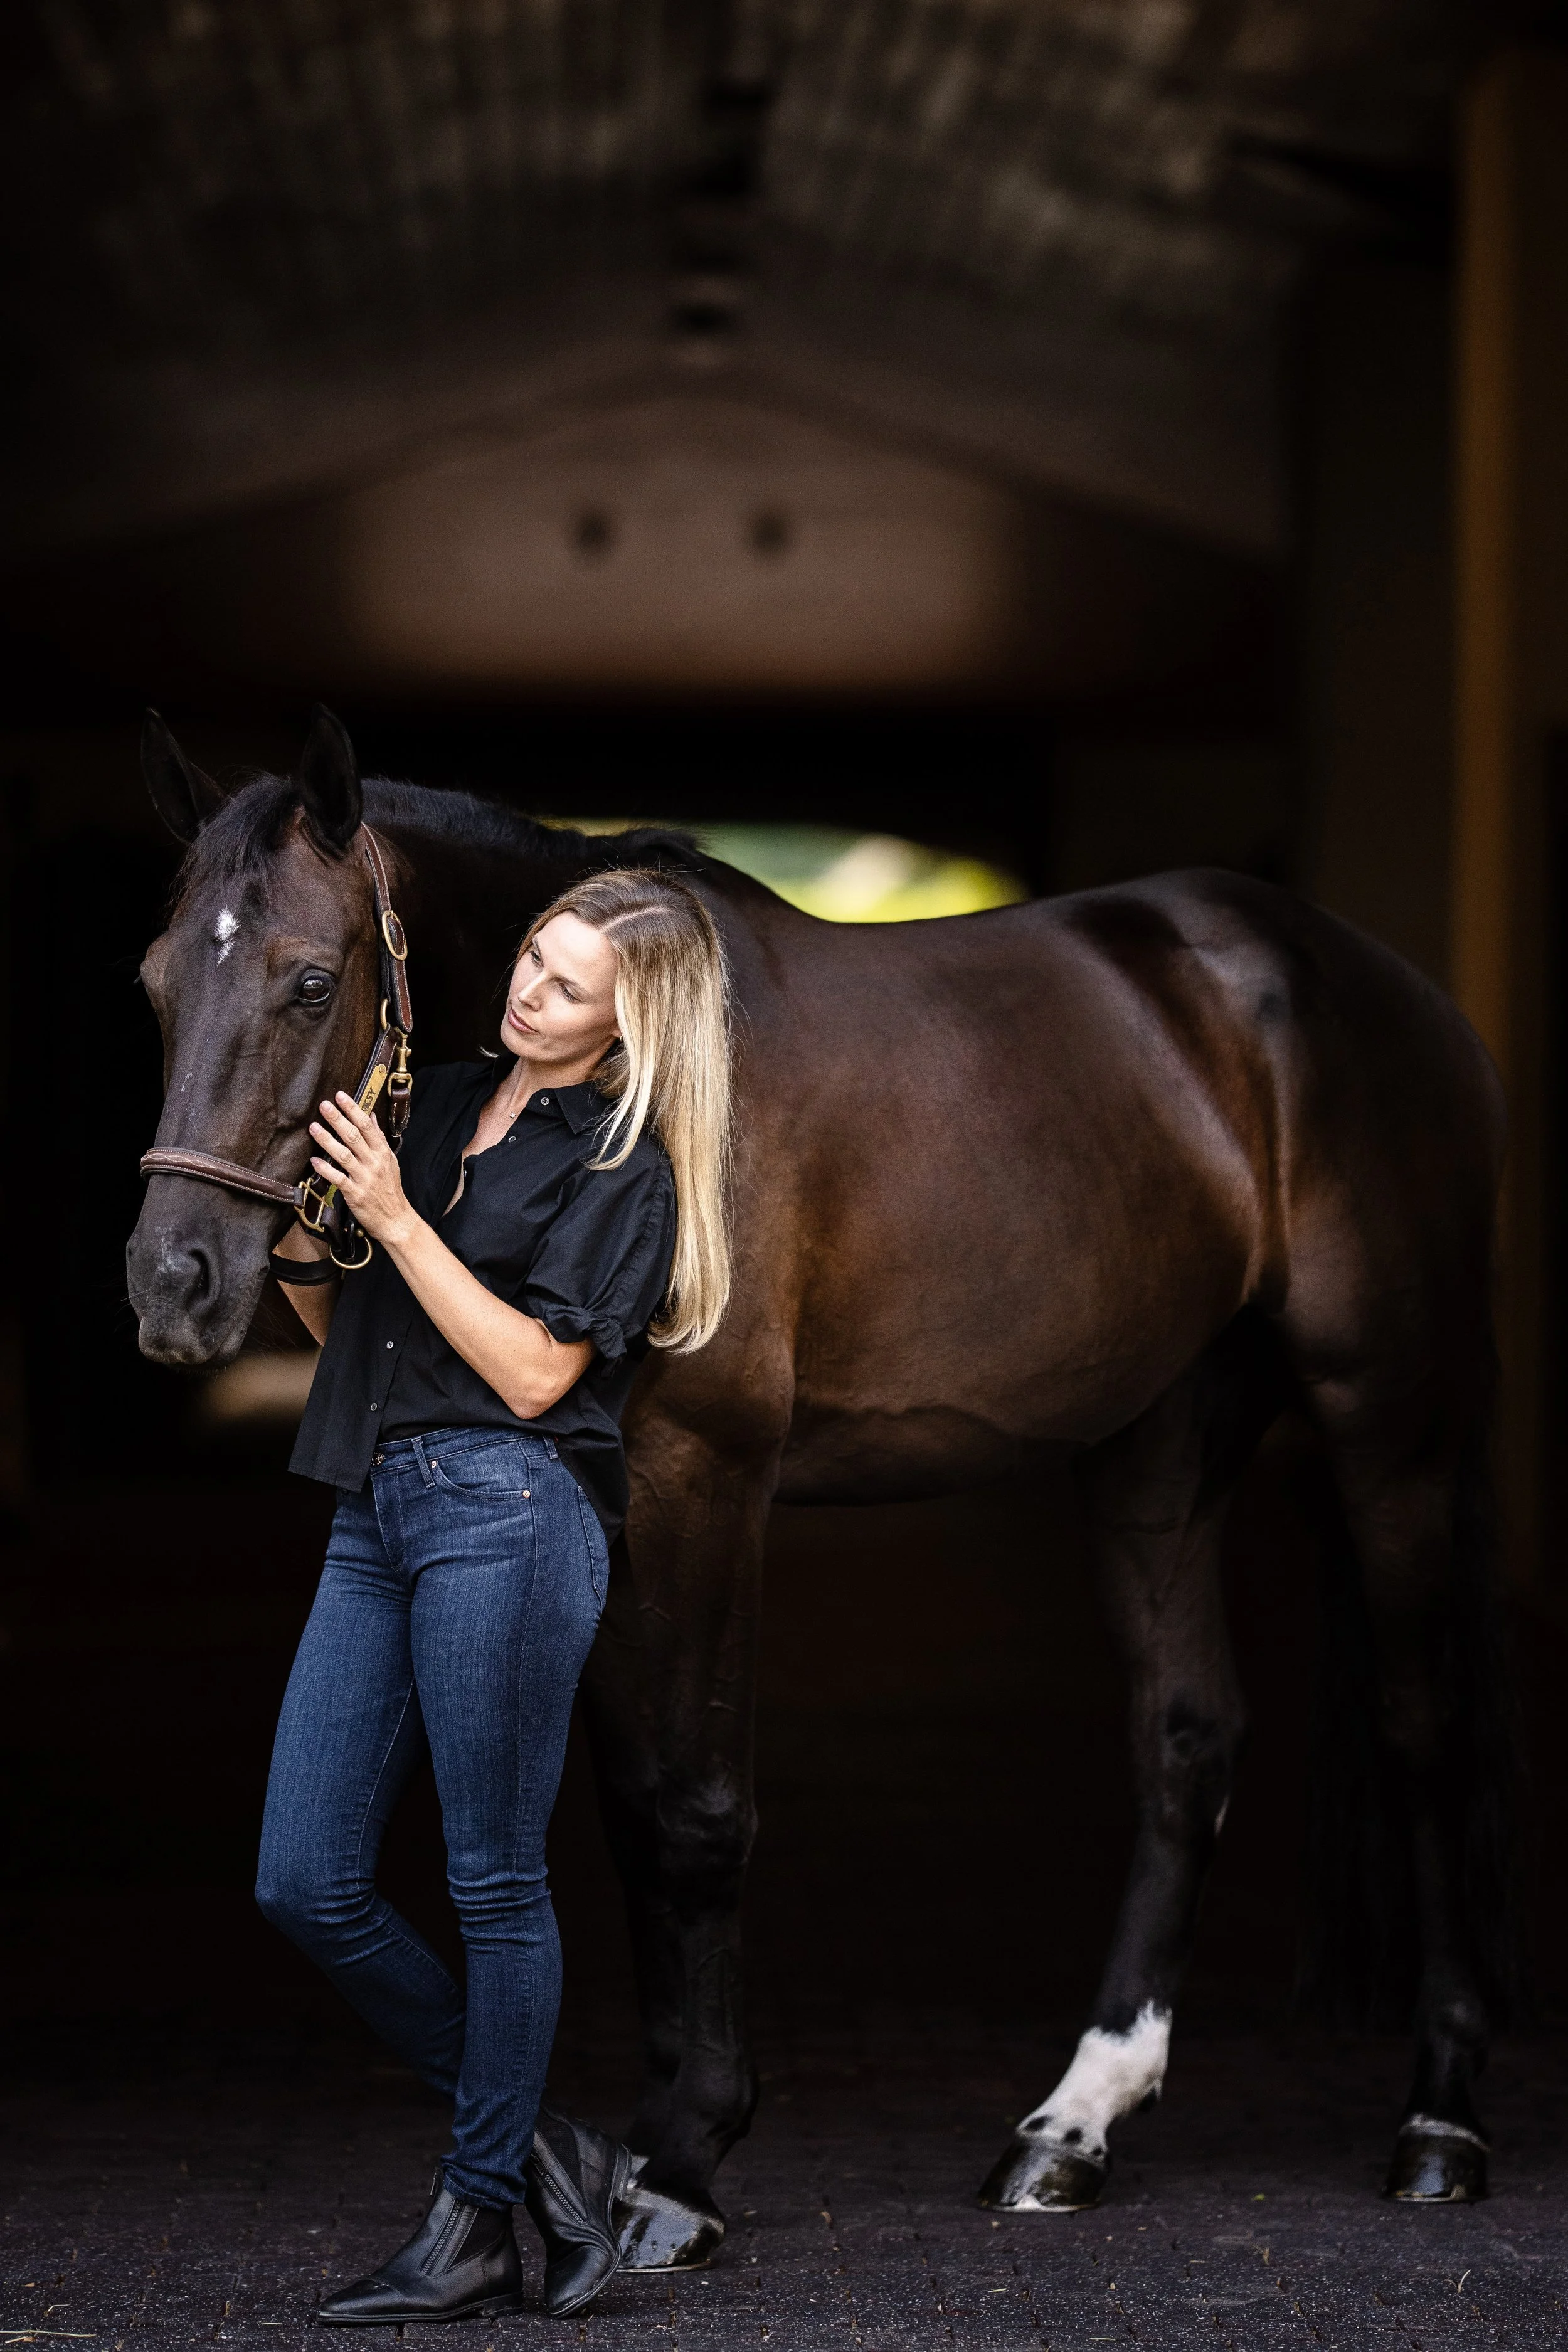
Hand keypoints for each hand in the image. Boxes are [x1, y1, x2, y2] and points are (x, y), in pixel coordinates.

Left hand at [309, 1091, 419, 1247]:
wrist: (395, 1219)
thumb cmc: (391, 1190)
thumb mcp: (390, 1161)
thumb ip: (379, 1139)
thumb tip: (371, 1117)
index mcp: (382, 1153)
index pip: (367, 1126)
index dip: (353, 1110)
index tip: (341, 1096)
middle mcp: (374, 1162)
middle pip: (353, 1136)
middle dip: (337, 1119)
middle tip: (324, 1105)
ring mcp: (364, 1178)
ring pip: (343, 1155)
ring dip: (327, 1140)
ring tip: (313, 1127)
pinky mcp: (355, 1193)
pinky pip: (338, 1178)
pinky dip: (326, 1169)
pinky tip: (314, 1161)